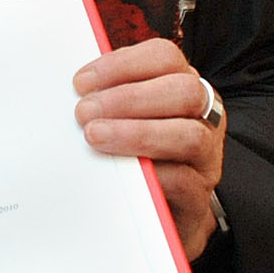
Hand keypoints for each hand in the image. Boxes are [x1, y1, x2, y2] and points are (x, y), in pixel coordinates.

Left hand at [72, 38, 225, 258]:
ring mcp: (207, 158)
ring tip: (95, 137)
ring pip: (190, 135)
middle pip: (185, 91)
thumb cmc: (134, 154)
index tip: (81, 82)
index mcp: (181, 86)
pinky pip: (185, 181)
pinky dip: (151, 174)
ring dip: (137, 133)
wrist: (162, 215)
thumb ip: (105, 98)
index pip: (164, 57)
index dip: (122, 64)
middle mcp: (203, 117)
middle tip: (84, 113)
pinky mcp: (200, 196)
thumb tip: (66, 88)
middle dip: (129, 97)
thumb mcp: (123, 118)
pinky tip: (123, 173)